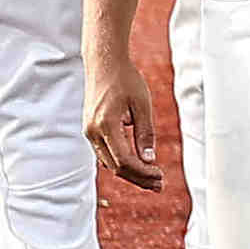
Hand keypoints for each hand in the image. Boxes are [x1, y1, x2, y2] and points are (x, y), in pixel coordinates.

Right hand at [85, 49, 168, 192]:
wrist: (104, 63)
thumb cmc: (125, 79)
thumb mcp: (142, 104)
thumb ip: (145, 133)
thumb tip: (149, 160)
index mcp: (105, 125)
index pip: (124, 160)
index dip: (142, 172)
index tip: (160, 176)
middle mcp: (93, 132)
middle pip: (115, 166)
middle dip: (138, 177)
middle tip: (159, 185)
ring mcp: (89, 131)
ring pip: (109, 162)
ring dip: (130, 172)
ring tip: (152, 179)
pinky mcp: (91, 129)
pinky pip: (105, 153)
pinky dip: (121, 162)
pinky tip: (138, 165)